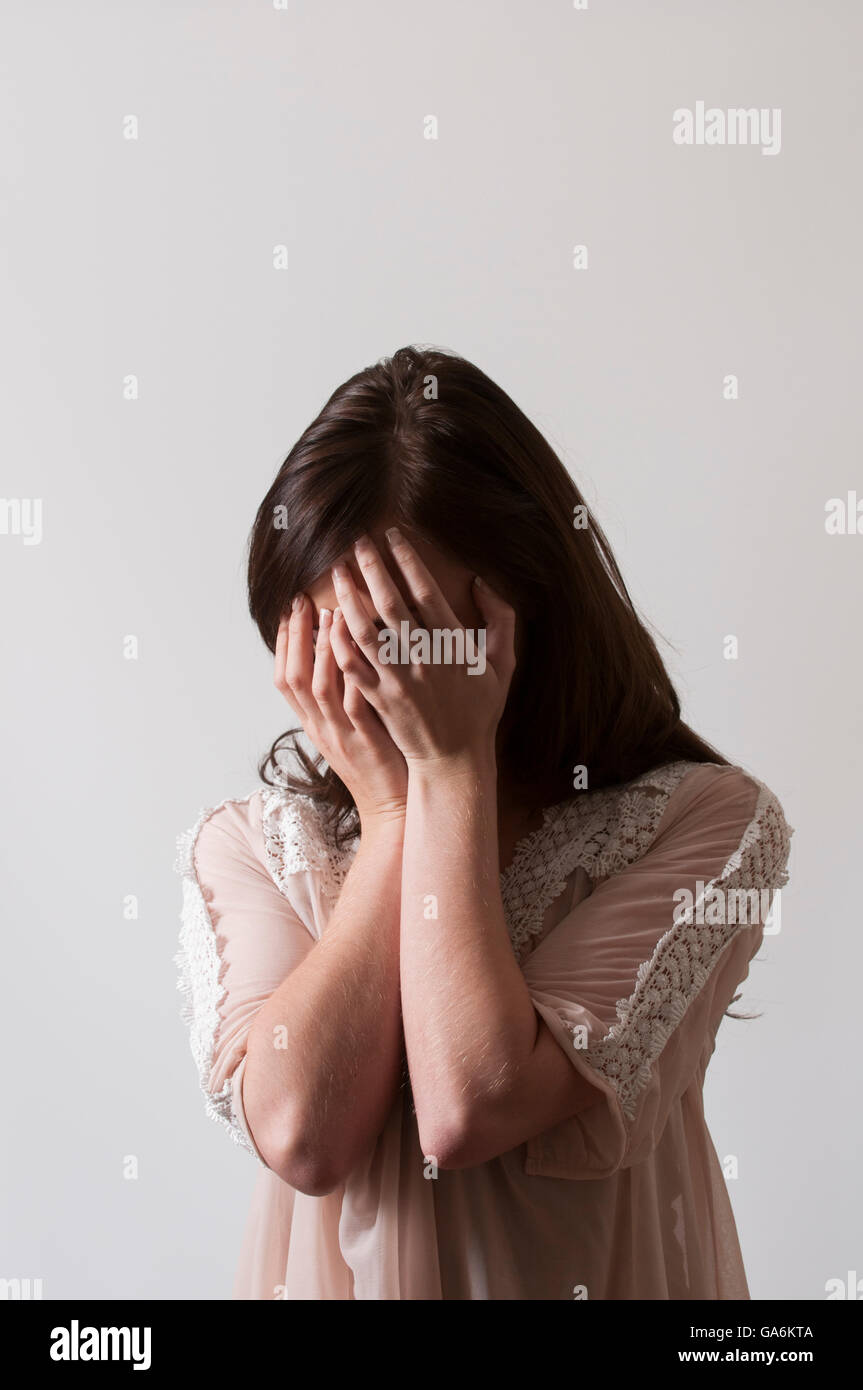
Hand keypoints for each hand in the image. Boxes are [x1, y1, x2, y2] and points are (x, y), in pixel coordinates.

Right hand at [274, 596, 407, 828]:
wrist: (393, 809)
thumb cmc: (380, 762)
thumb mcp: (348, 731)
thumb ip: (340, 697)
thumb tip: (338, 654)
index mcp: (314, 725)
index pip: (285, 678)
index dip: (285, 643)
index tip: (290, 609)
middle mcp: (321, 728)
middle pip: (294, 677)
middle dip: (296, 635)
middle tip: (301, 598)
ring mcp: (342, 735)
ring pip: (320, 686)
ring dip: (324, 647)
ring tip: (331, 610)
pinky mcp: (367, 740)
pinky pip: (354, 702)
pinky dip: (354, 673)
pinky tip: (363, 648)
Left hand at [328, 529, 515, 767]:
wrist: (455, 759)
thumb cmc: (479, 708)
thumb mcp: (502, 663)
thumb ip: (500, 619)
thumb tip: (481, 581)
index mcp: (452, 647)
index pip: (425, 592)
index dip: (407, 560)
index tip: (393, 536)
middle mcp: (422, 661)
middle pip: (390, 604)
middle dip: (371, 568)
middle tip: (357, 542)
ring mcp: (397, 681)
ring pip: (364, 631)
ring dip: (348, 598)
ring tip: (337, 572)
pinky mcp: (378, 700)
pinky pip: (351, 665)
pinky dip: (338, 641)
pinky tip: (330, 619)